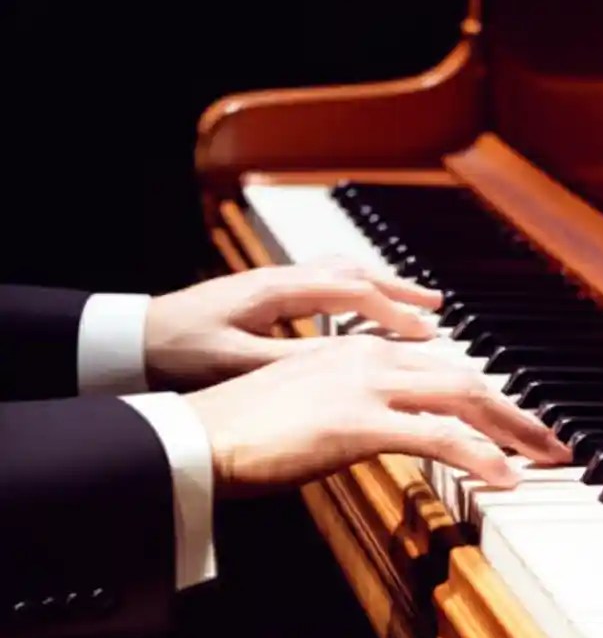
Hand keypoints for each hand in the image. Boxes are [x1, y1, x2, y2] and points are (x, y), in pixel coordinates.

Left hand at [144, 258, 441, 390]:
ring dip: (381, 285)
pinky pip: (324, 283)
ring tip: (410, 304)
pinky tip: (361, 312)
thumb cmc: (178, 352)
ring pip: (341, 272)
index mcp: (279, 289)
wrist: (130, 338)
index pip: (353, 292)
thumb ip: (295, 361)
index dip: (394, 313)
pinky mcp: (265, 296)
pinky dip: (355, 292)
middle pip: (355, 272)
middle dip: (400, 289)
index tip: (426, 334)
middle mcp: (281, 278)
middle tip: (437, 307)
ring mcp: (273, 283)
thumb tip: (351, 365)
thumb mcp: (239, 362)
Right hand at [184, 335, 570, 496]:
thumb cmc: (243, 430)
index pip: (440, 368)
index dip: (485, 394)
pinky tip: (504, 478)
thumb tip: (391, 430)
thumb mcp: (312, 409)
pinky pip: (437, 437)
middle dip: (514, 410)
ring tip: (546, 457)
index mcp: (358, 354)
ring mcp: (366, 386)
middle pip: (464, 378)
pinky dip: (478, 456)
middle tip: (549, 440)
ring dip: (513, 429)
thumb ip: (356, 410)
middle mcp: (370, 360)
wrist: (194, 436)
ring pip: (463, 399)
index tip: (514, 417)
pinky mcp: (359, 422)